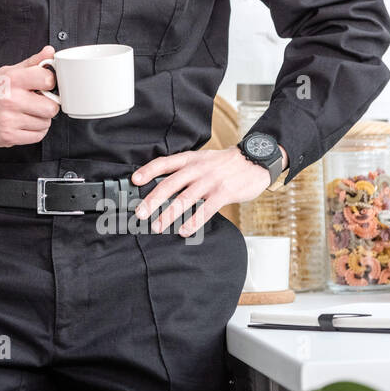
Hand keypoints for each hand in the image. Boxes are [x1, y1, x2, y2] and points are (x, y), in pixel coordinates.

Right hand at [0, 46, 59, 146]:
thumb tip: (50, 52)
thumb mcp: (10, 71)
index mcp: (12, 79)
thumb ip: (33, 62)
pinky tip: (26, 122)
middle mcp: (11, 99)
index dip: (50, 82)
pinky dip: (36, 131)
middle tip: (39, 102)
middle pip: (51, 107)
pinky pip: (38, 136)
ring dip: (41, 118)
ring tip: (29, 112)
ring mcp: (10, 119)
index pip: (47, 80)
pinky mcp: (10, 136)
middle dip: (48, 105)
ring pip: (46, 123)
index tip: (45, 84)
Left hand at [129, 145, 285, 236]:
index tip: (134, 181)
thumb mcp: (202, 159)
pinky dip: (193, 222)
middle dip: (152, 200)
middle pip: (170, 184)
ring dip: (169, 214)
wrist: (255, 160)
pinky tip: (184, 231)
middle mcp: (197, 169)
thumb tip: (162, 184)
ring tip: (157, 226)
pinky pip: (206, 210)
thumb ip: (185, 169)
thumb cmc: (225, 163)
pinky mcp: (224, 193)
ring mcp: (210, 181)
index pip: (164, 163)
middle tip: (140, 213)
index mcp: (190, 159)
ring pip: (185, 199)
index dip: (148, 171)